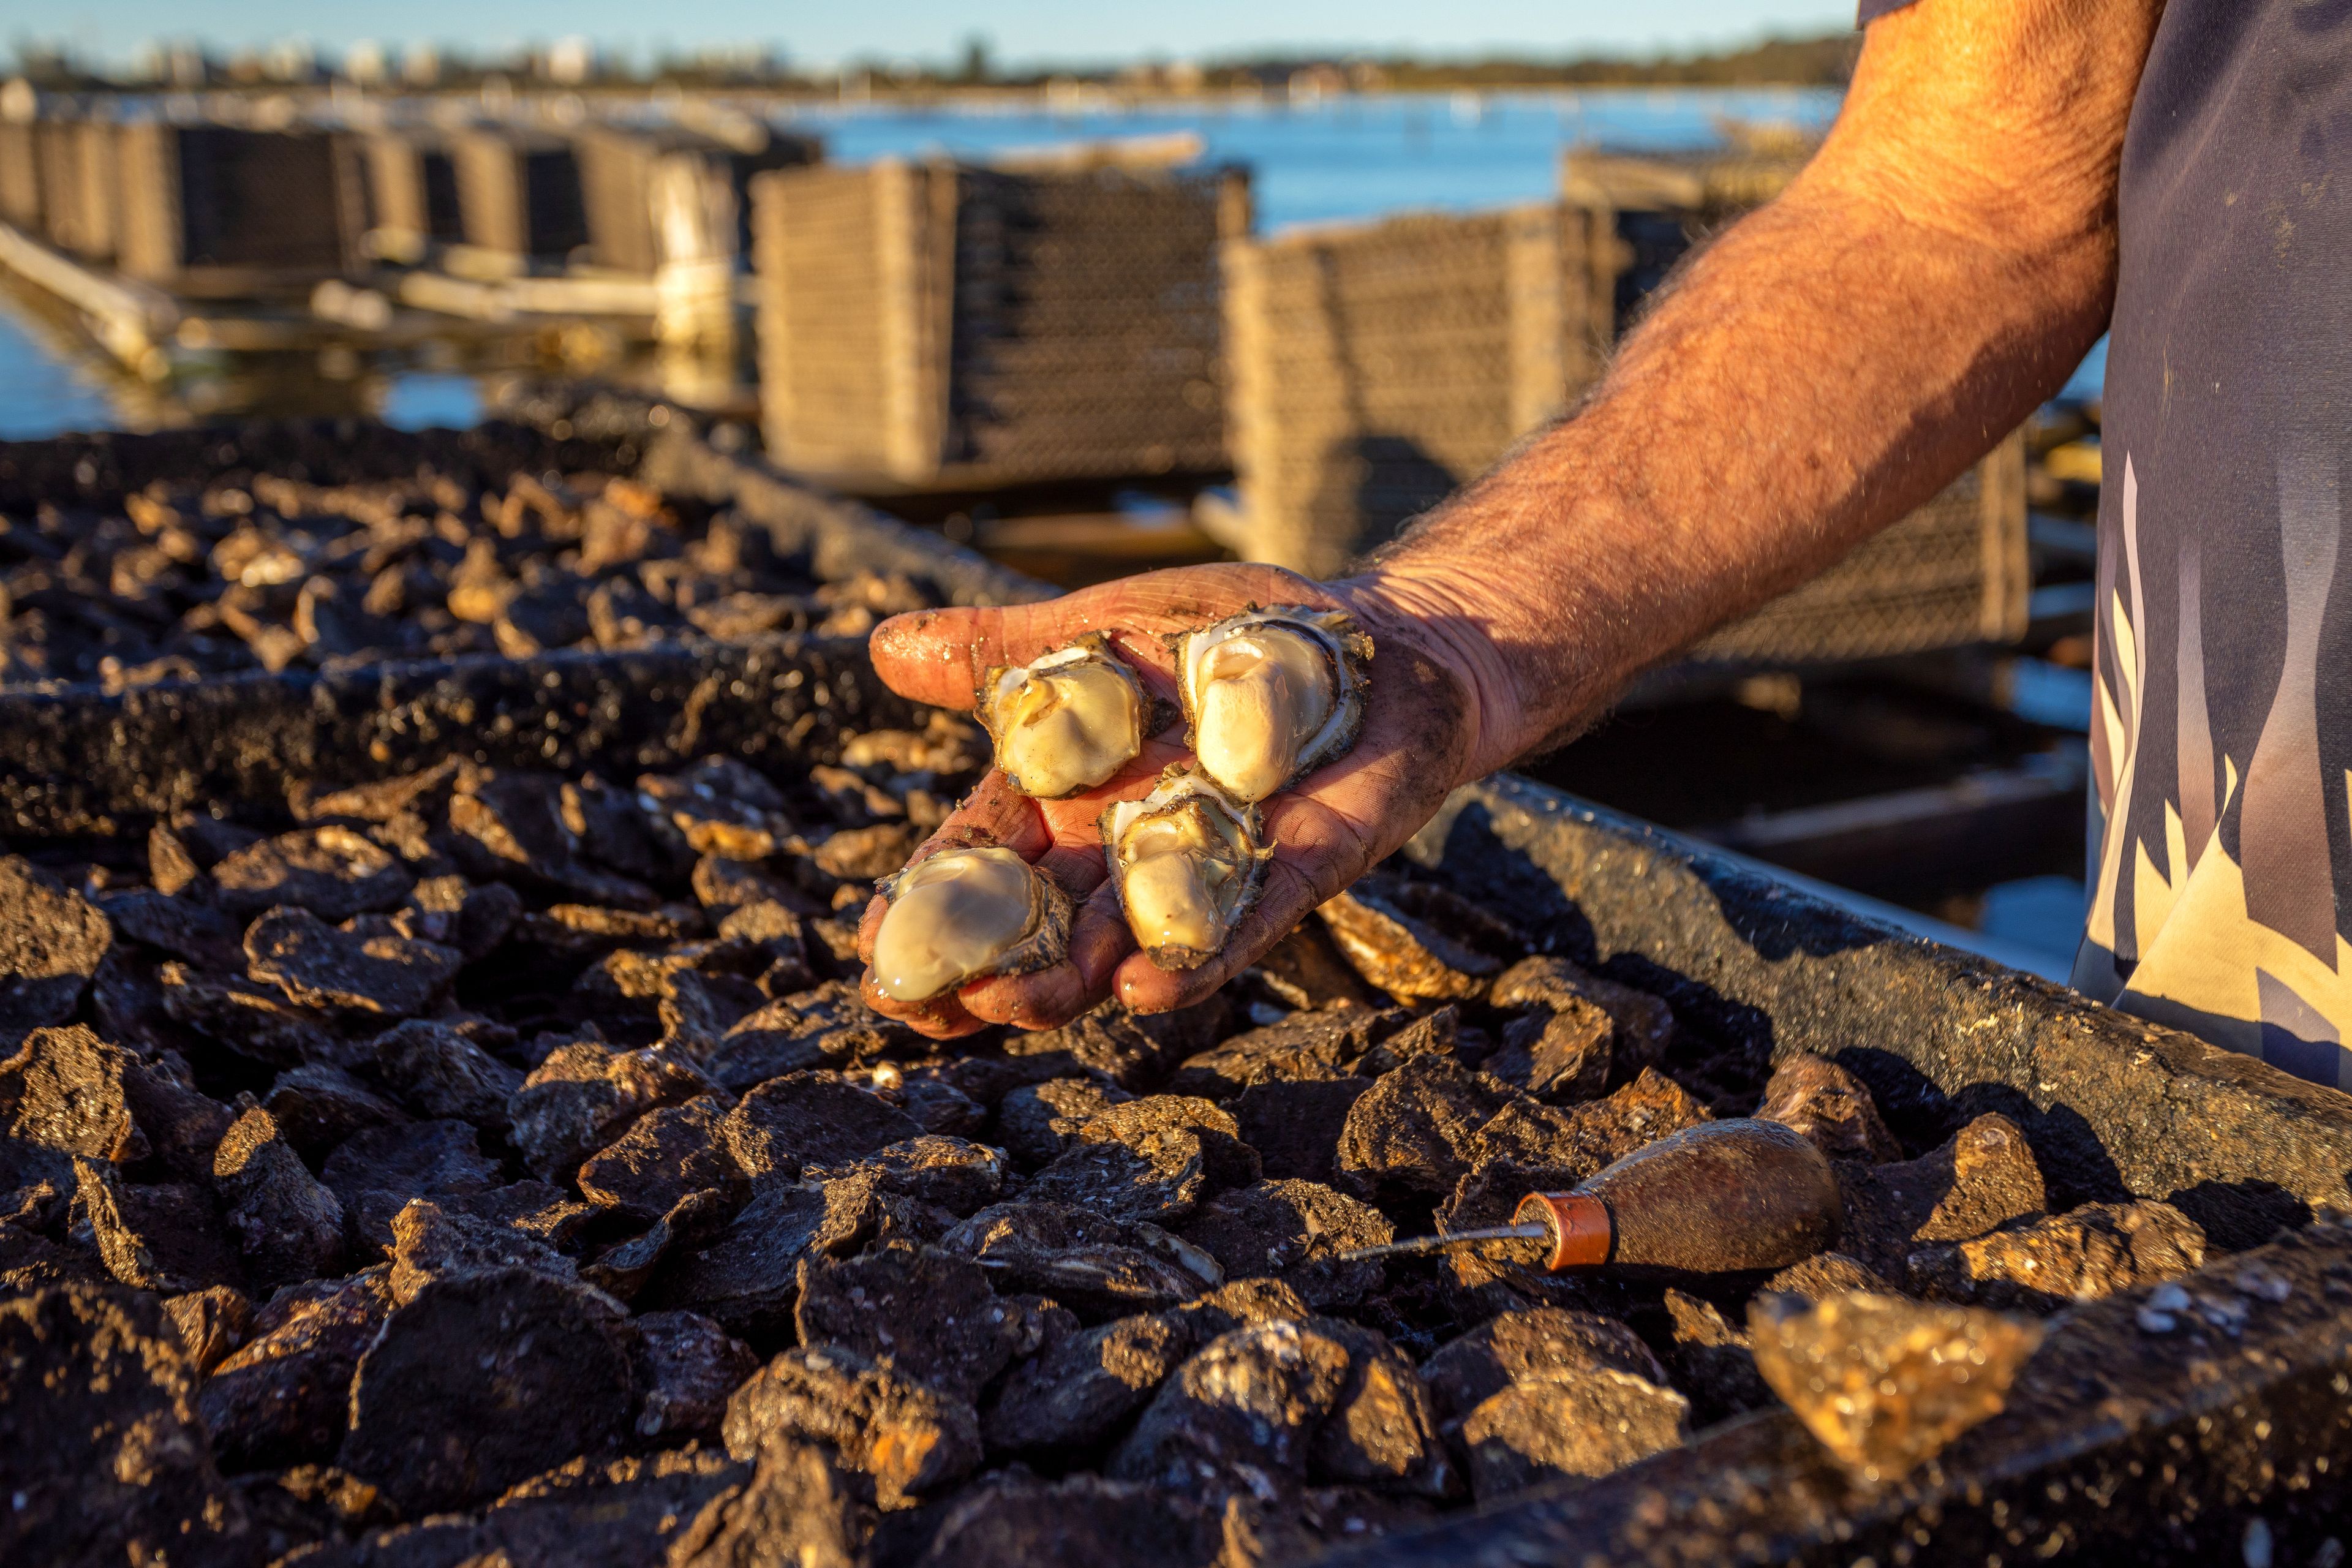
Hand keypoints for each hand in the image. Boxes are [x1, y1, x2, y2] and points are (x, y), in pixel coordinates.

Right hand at [854, 560, 1529, 1037]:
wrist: (1369, 640)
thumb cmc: (1219, 638)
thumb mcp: (1097, 630)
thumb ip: (1002, 652)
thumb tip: (880, 646)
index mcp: (1066, 799)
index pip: (983, 865)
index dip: (929, 911)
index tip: (876, 955)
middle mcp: (1127, 850)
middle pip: (1048, 923)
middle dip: (994, 965)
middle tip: (934, 1004)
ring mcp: (1210, 866)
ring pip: (1131, 942)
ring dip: (1074, 979)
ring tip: (1018, 1003)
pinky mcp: (1298, 868)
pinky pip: (1242, 923)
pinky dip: (1195, 957)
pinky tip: (1147, 990)